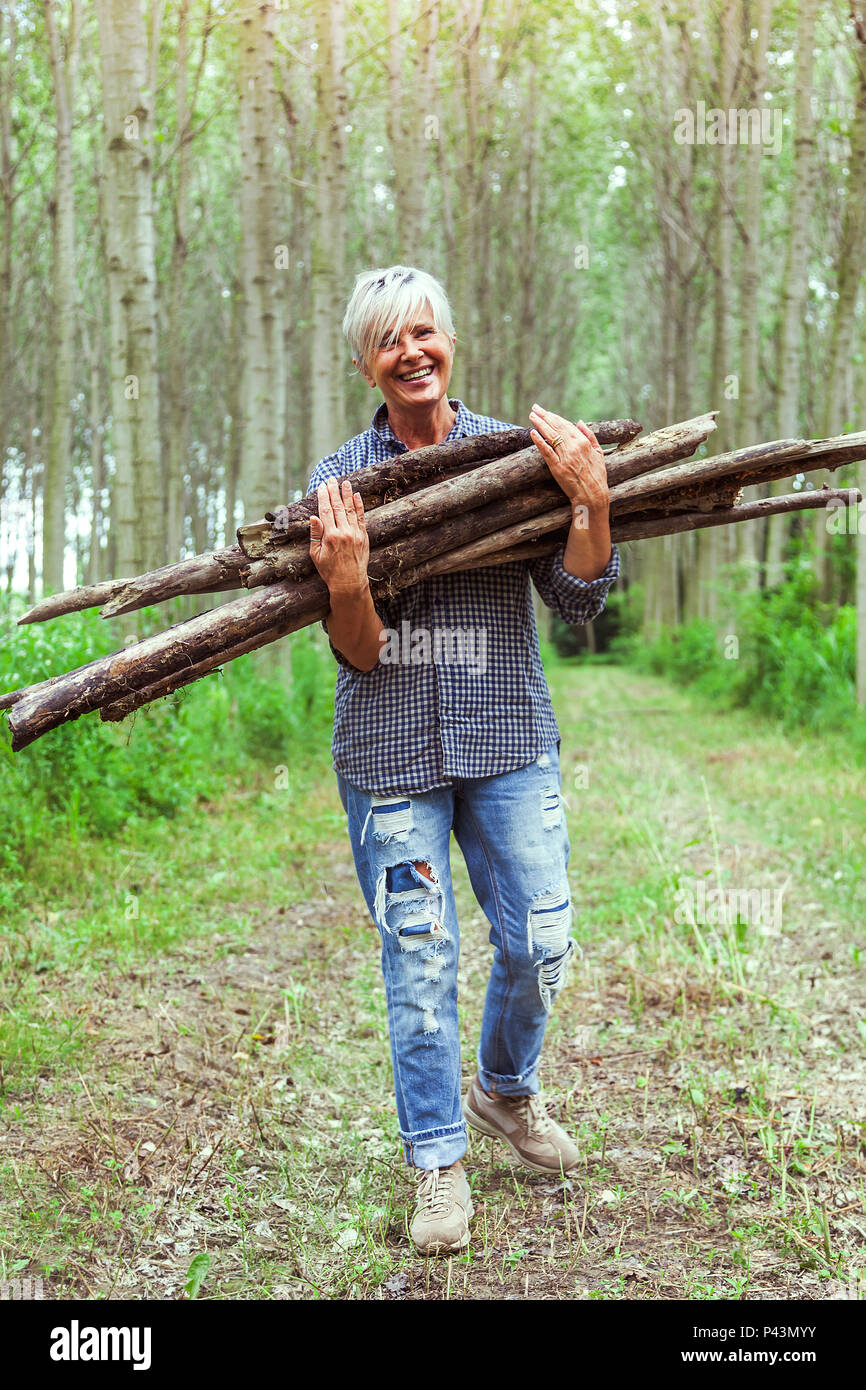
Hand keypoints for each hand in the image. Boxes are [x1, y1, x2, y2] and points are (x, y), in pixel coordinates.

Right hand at [309, 478, 369, 594]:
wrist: (349, 583)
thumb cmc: (329, 570)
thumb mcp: (316, 555)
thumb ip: (315, 534)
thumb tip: (313, 517)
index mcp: (330, 536)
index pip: (325, 511)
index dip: (323, 497)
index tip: (321, 487)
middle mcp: (344, 532)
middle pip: (338, 507)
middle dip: (334, 491)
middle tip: (331, 479)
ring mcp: (355, 534)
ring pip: (351, 509)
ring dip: (347, 494)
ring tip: (344, 482)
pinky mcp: (364, 537)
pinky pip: (361, 517)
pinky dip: (359, 506)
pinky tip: (356, 495)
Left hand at [529, 404, 608, 512]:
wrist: (593, 495)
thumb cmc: (597, 476)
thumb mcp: (599, 453)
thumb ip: (590, 436)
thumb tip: (579, 421)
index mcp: (584, 442)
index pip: (566, 425)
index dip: (554, 417)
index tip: (546, 412)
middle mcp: (574, 447)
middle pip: (557, 427)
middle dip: (544, 416)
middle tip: (535, 408)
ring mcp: (565, 457)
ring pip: (551, 436)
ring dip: (540, 424)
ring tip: (532, 416)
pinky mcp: (557, 467)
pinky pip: (547, 451)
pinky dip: (539, 441)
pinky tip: (532, 432)